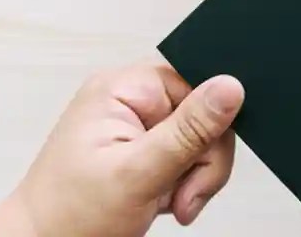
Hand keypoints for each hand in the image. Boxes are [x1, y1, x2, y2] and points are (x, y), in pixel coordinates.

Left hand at [0, 63, 244, 236]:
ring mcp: (134, 126)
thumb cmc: (69, 218)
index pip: (197, 82)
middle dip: (202, 162)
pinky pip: (185, 156)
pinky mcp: (140, 149)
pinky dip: (184, 184)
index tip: (200, 161)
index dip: (211, 122)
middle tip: (182, 198)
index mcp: (122, 89)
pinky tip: (163, 201)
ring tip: (170, 204)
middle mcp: (129, 101)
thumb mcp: (139, 173)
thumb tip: (231, 87)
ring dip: (194, 178)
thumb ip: (189, 130)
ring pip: (199, 140)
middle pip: (203, 115)